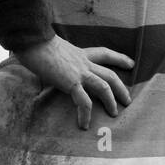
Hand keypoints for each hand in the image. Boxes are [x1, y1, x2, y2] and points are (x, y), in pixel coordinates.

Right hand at [15, 37, 134, 129]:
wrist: (33, 39)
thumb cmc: (37, 44)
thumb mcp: (54, 50)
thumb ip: (59, 59)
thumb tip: (51, 65)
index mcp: (80, 54)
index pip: (104, 54)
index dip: (119, 59)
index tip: (131, 64)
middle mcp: (83, 63)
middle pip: (110, 74)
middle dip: (121, 88)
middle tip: (127, 101)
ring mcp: (79, 72)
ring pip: (104, 87)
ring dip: (111, 101)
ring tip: (114, 114)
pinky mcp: (71, 82)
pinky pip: (84, 102)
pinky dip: (86, 114)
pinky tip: (84, 124)